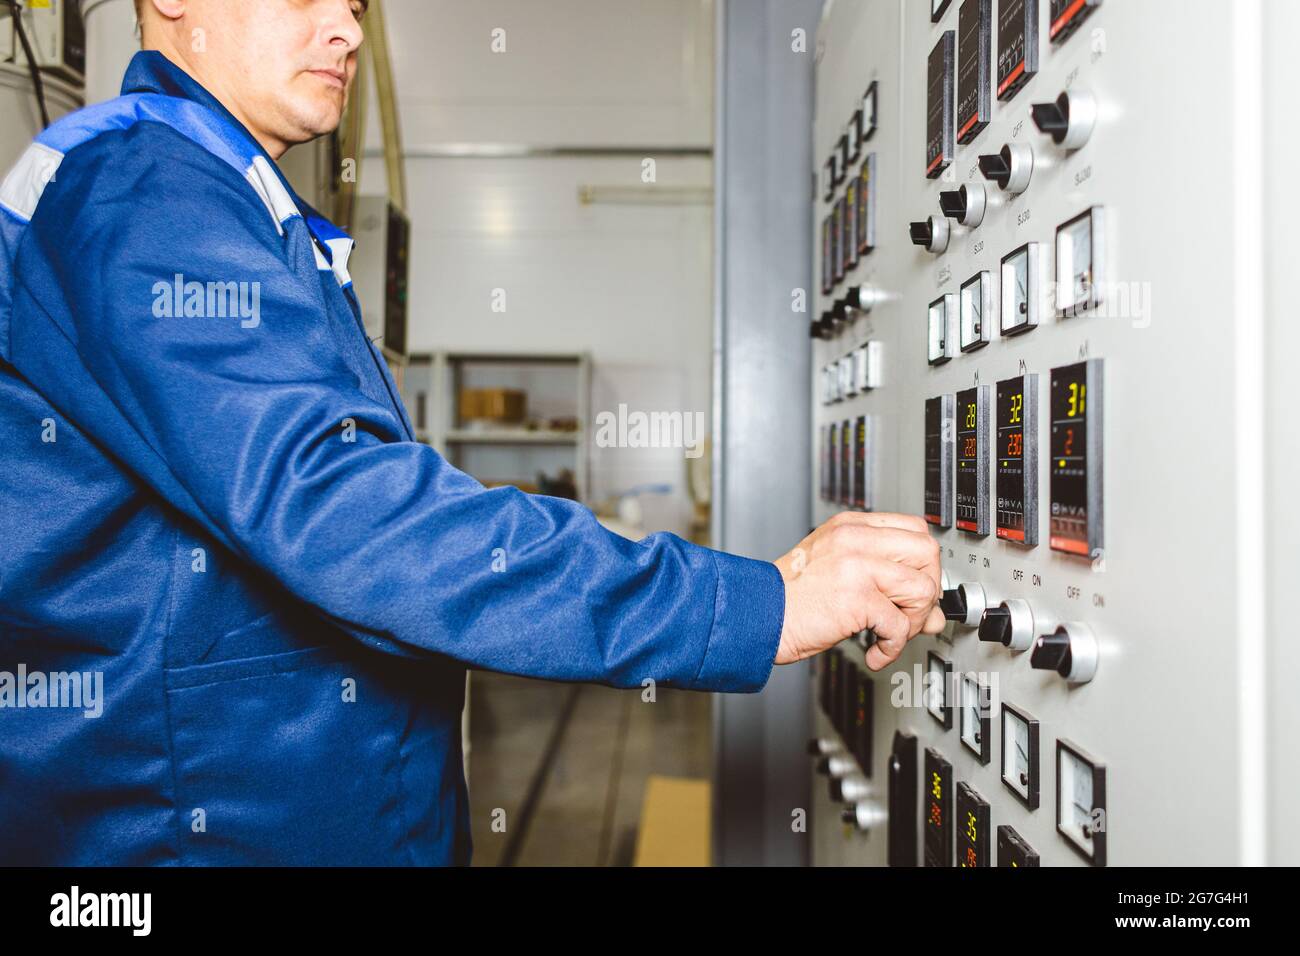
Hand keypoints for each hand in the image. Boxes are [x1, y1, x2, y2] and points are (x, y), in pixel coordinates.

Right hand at [773, 512, 944, 670]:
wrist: (756, 614)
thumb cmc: (790, 596)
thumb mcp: (838, 572)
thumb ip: (883, 582)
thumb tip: (929, 610)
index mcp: (851, 526)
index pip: (914, 529)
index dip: (923, 563)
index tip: (915, 588)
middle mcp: (855, 539)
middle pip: (926, 553)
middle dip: (927, 590)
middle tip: (908, 613)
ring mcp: (857, 565)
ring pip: (922, 589)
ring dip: (912, 622)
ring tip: (890, 634)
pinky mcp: (856, 597)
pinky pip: (899, 625)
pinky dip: (892, 646)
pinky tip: (875, 651)